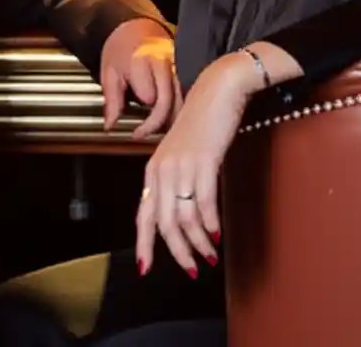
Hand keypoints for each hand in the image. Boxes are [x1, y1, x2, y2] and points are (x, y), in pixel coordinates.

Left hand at [99, 18, 178, 138]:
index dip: (144, 118)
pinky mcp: (185, 66)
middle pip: (170, 100)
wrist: (133, 26)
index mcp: (142, 61)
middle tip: (146, 134)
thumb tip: (110, 125)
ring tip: (160, 130)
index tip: (136, 131)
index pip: (150, 98)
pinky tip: (173, 117)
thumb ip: (112, 101)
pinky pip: (188, 90)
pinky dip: (182, 106)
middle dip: (160, 123)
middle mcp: (164, 61)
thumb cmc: (120, 47)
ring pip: (184, 97)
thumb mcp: (109, 73)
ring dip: (174, 117)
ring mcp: (177, 63)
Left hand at [135, 47, 285, 277]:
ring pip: (185, 218)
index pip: (143, 216)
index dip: (144, 244)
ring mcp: (181, 166)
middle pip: (164, 224)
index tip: (146, 268)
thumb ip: (175, 182)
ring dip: (198, 243)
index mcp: (152, 171)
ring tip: (210, 255)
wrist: (216, 92)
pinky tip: (216, 234)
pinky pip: (204, 203)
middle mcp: (162, 171)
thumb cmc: (201, 124)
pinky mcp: (203, 161)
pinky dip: (210, 224)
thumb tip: (181, 217)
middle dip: (178, 252)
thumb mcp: (180, 155)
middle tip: (191, 269)